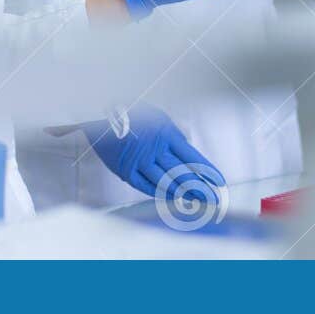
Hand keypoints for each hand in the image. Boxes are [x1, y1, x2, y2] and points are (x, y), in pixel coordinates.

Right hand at [84, 106, 224, 197]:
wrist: (96, 111)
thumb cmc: (128, 110)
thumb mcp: (154, 115)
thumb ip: (170, 132)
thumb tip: (185, 144)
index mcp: (165, 131)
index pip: (192, 156)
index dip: (206, 170)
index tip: (219, 181)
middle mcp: (155, 148)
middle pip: (182, 172)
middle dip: (200, 188)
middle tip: (213, 200)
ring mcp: (140, 160)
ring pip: (165, 182)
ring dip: (182, 194)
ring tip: (196, 203)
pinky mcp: (125, 169)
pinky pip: (146, 185)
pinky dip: (159, 193)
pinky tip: (171, 199)